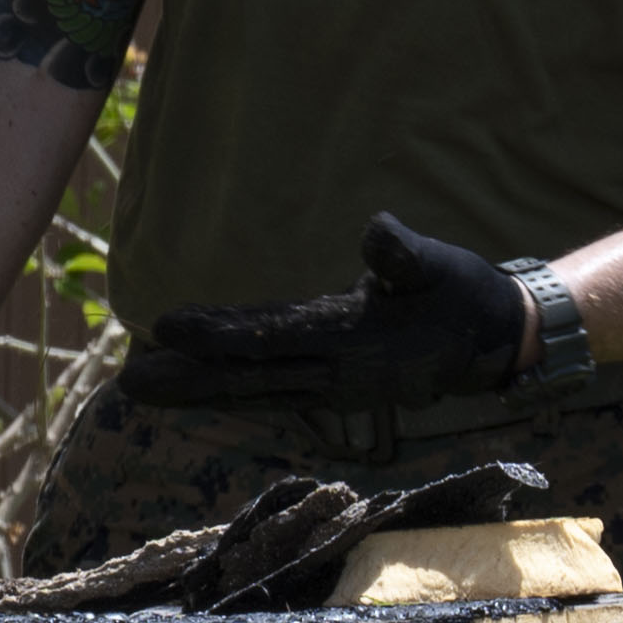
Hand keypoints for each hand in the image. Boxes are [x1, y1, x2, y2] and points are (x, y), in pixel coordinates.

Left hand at [129, 213, 530, 408]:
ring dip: (196, 389)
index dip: (220, 334)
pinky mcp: (328, 388)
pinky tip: (191, 388)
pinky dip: (225, 389)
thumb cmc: (460, 292)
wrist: (492, 340)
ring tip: (139, 388)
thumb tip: (378, 231)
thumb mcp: (439, 264)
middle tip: (130, 382)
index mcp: (353, 339)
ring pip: (252, 389)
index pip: (273, 337)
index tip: (167, 327)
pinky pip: (267, 391)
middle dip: (189, 378)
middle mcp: (334, 372)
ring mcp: (329, 386)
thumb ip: (405, 255)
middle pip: (248, 375)